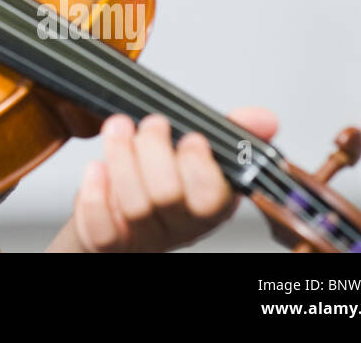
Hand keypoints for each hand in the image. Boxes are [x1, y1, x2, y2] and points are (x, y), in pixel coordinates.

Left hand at [51, 106, 277, 251]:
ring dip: (121, 157)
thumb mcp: (199, 153)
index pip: (212, 198)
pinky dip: (96, 194)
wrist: (119, 221)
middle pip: (168, 196)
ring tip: (118, 127)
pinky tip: (96, 168)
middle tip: (151, 123)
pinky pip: (103, 228)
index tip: (190, 136)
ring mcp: (144, 237)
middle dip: (155, 149)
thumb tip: (264, 118)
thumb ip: (231, 133)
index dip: (199, 166)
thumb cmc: (162, 179)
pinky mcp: (109, 242)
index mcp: (211, 206)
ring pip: (135, 205)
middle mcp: (180, 226)